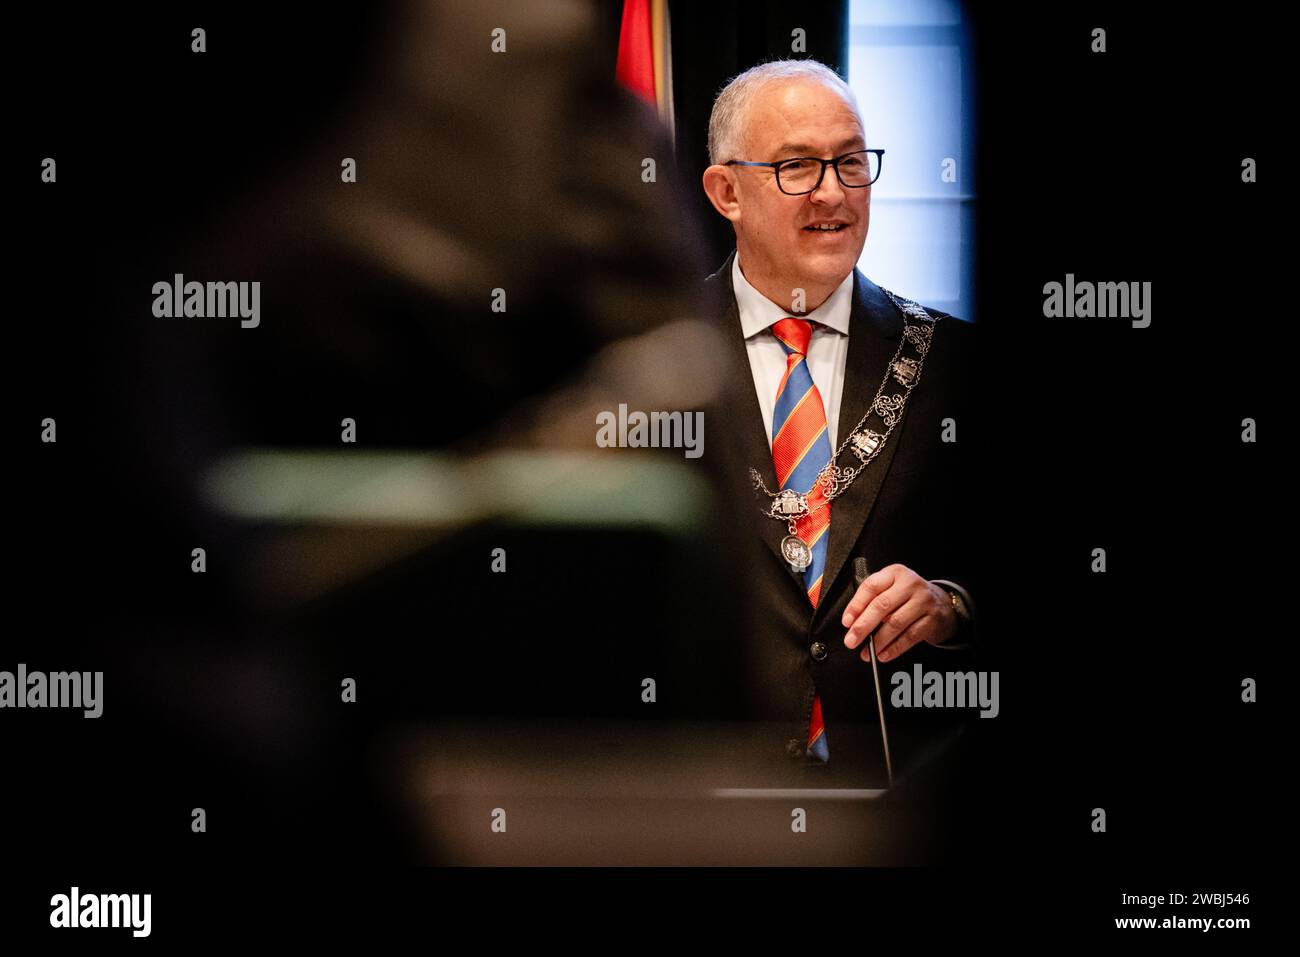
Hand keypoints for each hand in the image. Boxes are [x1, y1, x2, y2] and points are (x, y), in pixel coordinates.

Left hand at [840, 564, 957, 662]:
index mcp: (894, 573)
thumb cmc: (907, 597)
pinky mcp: (932, 619)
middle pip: (882, 605)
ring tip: (866, 652)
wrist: (940, 603)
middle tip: (851, 640)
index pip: (871, 587)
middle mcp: (910, 584)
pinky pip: (910, 636)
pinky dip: (894, 648)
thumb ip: (872, 600)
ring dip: (878, 641)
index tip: (846, 622)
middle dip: (863, 626)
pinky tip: (883, 654)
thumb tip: (853, 624)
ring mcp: (923, 601)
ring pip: (896, 623)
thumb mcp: (890, 589)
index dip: (856, 605)